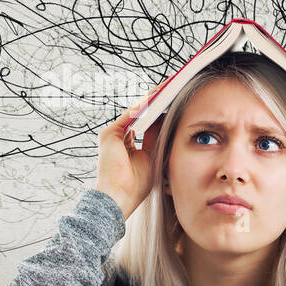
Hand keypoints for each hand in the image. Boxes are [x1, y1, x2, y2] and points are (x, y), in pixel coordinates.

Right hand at [95, 80, 167, 219]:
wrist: (120, 196)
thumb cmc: (137, 185)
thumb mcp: (153, 158)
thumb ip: (157, 139)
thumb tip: (169, 120)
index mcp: (130, 149)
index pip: (147, 127)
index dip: (161, 116)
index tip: (175, 105)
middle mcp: (120, 141)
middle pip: (141, 117)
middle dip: (157, 104)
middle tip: (173, 90)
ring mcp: (113, 137)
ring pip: (136, 113)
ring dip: (152, 100)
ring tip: (168, 88)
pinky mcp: (109, 134)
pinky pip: (130, 114)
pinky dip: (144, 105)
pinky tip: (157, 96)